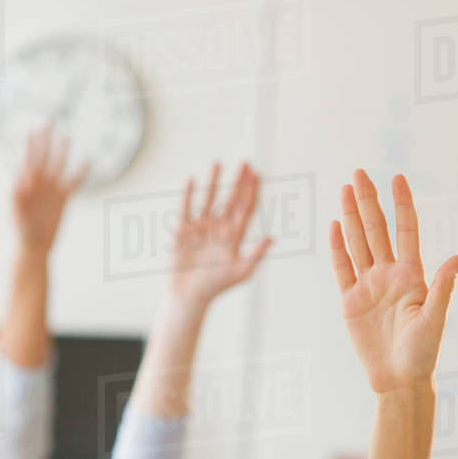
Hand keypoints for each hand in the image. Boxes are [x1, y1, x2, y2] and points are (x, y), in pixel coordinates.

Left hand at [13, 126, 86, 254]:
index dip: (31, 144)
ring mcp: (52, 189)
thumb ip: (17, 195)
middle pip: (44, 156)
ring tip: (67, 136)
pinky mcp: (63, 199)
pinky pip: (73, 183)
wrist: (34, 245)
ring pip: (59, 165)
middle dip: (46, 139)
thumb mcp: (17, 212)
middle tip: (49, 121)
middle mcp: (39, 182)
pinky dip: (81, 173)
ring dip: (63, 151)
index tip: (33, 130)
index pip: (29, 158)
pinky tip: (88, 162)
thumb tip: (22, 179)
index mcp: (26, 183)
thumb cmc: (22, 229)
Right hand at [167, 162, 271, 305]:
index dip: (253, 192)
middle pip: (231, 199)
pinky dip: (189, 194)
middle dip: (239, 182)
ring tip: (218, 162)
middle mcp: (219, 228)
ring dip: (214, 181)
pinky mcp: (184, 230)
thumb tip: (273, 237)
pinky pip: (187, 207)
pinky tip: (192, 179)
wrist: (189, 296)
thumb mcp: (241, 272)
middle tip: (246, 163)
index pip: (246, 209)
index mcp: (235, 237)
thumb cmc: (216, 287)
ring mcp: (201, 228)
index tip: (258, 174)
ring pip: (209, 198)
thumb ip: (257, 255)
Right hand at [329, 170, 457, 393]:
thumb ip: (443, 287)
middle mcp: (389, 275)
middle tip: (359, 173)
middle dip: (368, 201)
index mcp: (412, 275)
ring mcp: (368, 286)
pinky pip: (342, 269)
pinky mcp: (351, 302)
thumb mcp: (435, 319)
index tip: (397, 178)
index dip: (402, 204)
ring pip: (358, 244)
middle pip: (377, 230)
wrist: (399, 380)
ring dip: (351, 217)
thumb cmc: (423, 353)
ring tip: (345, 189)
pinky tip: (334, 225)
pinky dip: (338, 248)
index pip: (406, 231)